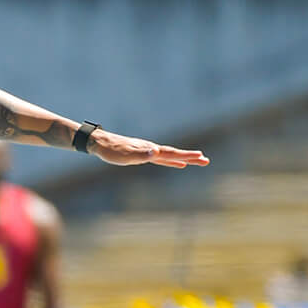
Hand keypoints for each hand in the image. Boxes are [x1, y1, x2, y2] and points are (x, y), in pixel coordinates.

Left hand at [90, 129, 207, 168]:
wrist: (101, 143)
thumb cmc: (112, 151)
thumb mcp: (125, 155)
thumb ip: (141, 154)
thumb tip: (156, 152)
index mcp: (150, 149)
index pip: (171, 153)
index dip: (186, 156)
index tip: (200, 156)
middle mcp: (151, 149)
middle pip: (174, 154)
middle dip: (190, 158)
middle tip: (206, 160)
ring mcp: (148, 151)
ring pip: (170, 156)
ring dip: (183, 159)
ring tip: (197, 161)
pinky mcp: (143, 154)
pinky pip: (162, 159)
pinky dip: (171, 162)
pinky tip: (177, 164)